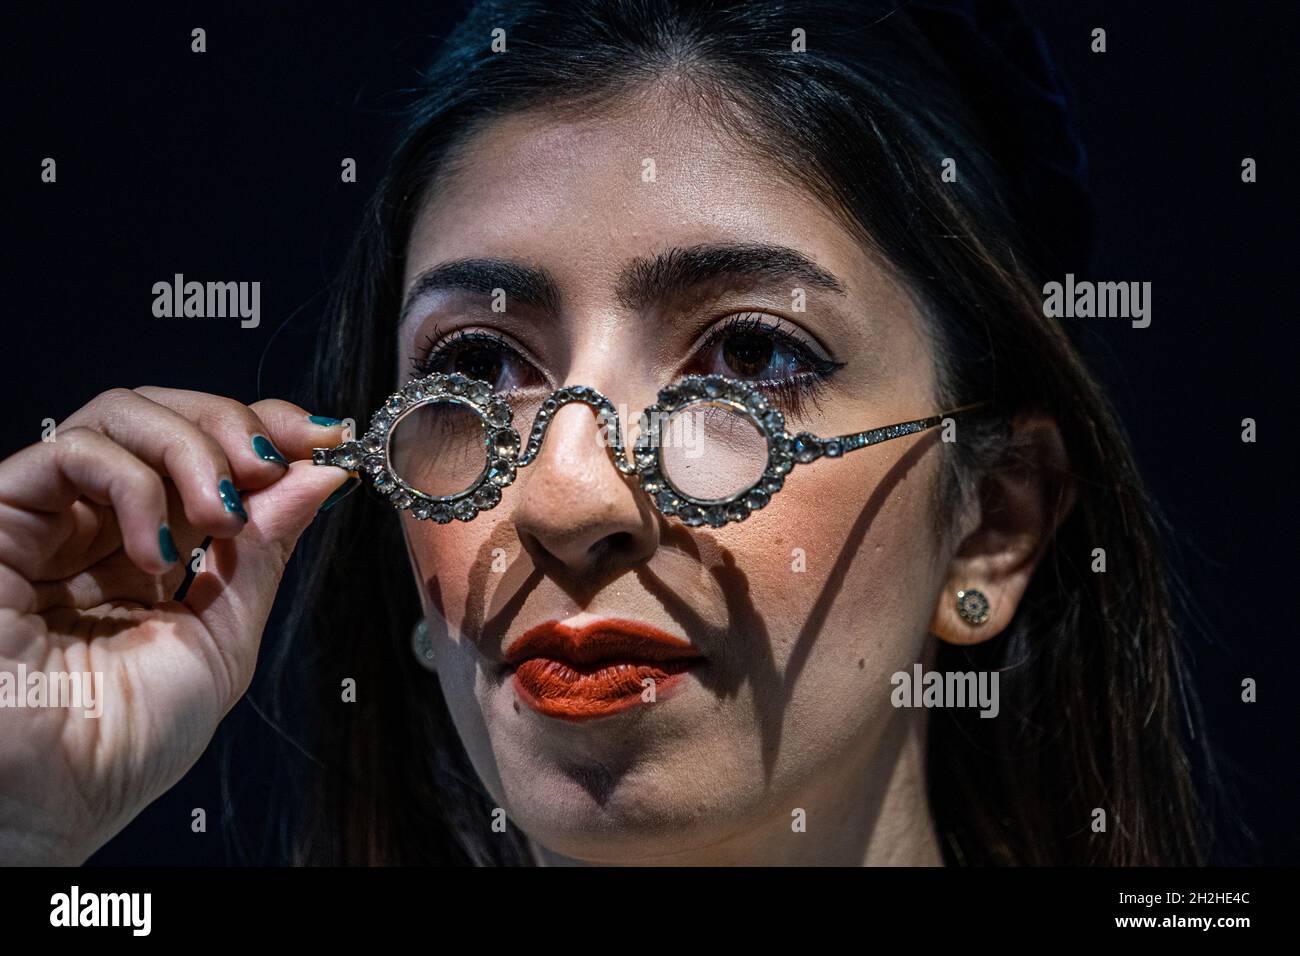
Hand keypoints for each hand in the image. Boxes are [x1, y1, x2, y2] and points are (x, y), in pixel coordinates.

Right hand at [0, 387, 355, 863]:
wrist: (50, 798)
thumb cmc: (128, 740)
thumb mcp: (223, 636)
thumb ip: (264, 549)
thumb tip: (323, 472)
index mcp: (155, 552)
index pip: (210, 453)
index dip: (269, 430)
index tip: (328, 439)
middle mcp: (101, 525)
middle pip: (169, 416)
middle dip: (236, 425)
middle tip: (271, 464)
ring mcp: (50, 517)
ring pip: (122, 415)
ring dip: (192, 448)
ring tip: (219, 514)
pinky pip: (71, 450)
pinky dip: (134, 482)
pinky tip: (154, 551)